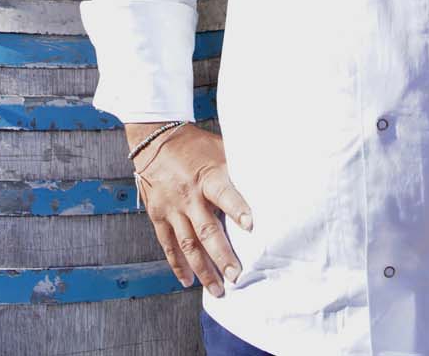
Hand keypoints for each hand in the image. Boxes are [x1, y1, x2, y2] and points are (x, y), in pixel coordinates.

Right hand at [128, 122, 253, 297]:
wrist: (155, 141)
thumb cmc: (196, 146)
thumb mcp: (220, 149)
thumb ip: (240, 168)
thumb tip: (273, 179)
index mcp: (207, 175)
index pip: (224, 193)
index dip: (237, 209)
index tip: (251, 226)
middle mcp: (188, 195)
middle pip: (206, 229)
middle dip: (221, 255)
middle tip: (236, 275)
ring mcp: (171, 207)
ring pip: (187, 244)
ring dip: (202, 269)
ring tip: (217, 289)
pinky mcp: (158, 215)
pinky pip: (168, 244)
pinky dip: (177, 264)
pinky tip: (188, 280)